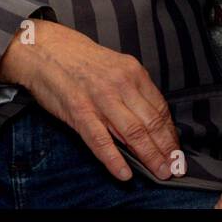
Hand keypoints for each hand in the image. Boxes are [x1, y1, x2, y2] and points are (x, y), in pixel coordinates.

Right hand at [0, 19, 181, 181]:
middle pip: (151, 122)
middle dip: (166, 148)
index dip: (170, 132)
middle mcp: (120, 84)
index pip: (160, 108)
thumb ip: (132, 90)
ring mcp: (100, 99)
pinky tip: (125, 172)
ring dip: (149, 155)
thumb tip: (149, 117)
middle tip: (175, 166)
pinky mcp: (79, 111)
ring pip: (132, 132)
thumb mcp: (115, 66)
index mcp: (132, 72)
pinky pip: (100, 140)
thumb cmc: (81, 60)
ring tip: (159, 171)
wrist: (45, 48)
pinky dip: (114, 159)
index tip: (176, 148)